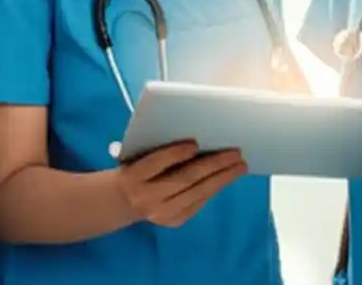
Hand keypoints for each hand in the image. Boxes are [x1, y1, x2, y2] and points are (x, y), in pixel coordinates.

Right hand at [115, 141, 247, 227]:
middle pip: (183, 180)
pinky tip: (227, 177)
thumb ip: (157, 149)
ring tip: (240, 166)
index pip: (155, 164)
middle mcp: (146, 197)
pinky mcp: (173, 221)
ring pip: (196, 194)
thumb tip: (195, 141)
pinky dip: (213, 189)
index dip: (175, 154)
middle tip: (235, 153)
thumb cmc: (135, 168)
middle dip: (213, 165)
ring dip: (221, 179)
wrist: (122, 201)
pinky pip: (198, 203)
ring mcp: (160, 213)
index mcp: (132, 176)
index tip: (195, 143)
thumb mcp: (136, 156)